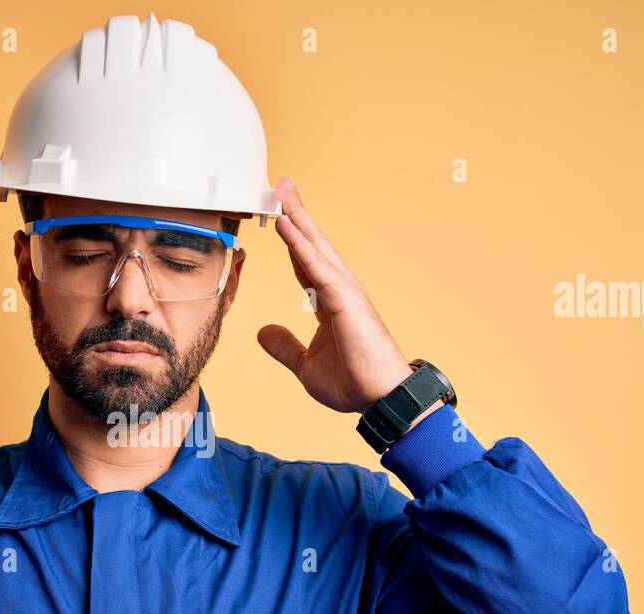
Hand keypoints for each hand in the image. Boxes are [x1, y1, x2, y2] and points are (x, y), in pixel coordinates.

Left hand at [257, 176, 425, 414]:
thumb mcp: (305, 365)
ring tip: (281, 191)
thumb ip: (285, 346)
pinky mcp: (346, 302)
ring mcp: (345, 292)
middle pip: (312, 243)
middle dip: (295, 213)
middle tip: (280, 183)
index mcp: (329, 301)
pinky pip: (317, 268)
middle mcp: (339, 290)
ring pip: (315, 247)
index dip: (291, 238)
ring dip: (297, 218)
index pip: (305, 261)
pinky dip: (300, 246)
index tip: (277, 213)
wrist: (380, 400)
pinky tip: (285, 225)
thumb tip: (262, 332)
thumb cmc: (353, 383)